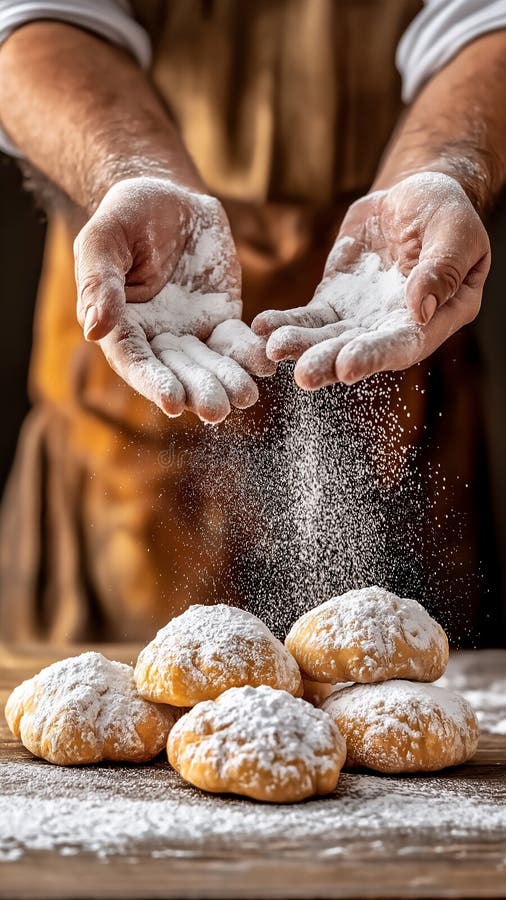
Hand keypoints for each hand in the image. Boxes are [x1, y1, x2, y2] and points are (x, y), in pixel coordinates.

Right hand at [74, 177, 273, 422]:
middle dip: (197, 391)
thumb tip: (94, 331)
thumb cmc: (126, 215)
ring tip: (246, 396)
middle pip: (176, 372)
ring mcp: (190, 332)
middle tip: (218, 411)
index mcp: (119, 326)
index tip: (172, 402)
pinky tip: (264, 364)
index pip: (135, 362)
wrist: (169, 196)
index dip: (153, 383)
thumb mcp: (104, 240)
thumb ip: (99, 283)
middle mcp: (155, 338)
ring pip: (208, 364)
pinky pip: (235, 341)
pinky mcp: (221, 320)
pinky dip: (249, 354)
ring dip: (227, 382)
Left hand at [252, 173, 490, 388]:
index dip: (375, 356)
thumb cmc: (445, 212)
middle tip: (303, 374)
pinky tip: (263, 326)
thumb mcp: (454, 231)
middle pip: (360, 350)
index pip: (404, 344)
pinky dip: (287, 322)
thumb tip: (421, 307)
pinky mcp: (336, 302)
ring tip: (274, 348)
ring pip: (330, 338)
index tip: (347, 367)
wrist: (412, 198)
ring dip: (303, 346)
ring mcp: (363, 318)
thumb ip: (441, 268)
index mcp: (437, 318)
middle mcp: (396, 327)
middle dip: (330, 361)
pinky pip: (309, 318)